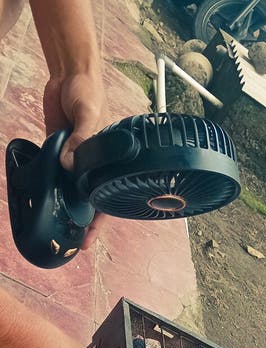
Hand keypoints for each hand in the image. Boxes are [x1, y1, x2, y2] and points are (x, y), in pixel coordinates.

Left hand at [43, 69, 106, 170]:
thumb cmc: (87, 90)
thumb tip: (69, 163)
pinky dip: (49, 158)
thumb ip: (80, 139)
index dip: (90, 175)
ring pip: (65, 165)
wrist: (68, 72)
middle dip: (73, 173)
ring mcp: (71, 145)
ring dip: (59, 166)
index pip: (97, 167)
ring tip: (59, 167)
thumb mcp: (87, 115)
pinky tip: (50, 159)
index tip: (82, 180)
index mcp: (103, 145)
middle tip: (68, 173)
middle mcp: (88, 147)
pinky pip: (52, 155)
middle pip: (81, 169)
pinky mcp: (55, 140)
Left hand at [43, 70, 107, 245]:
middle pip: (88, 200)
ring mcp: (74, 159)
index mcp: (108, 161)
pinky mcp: (57, 150)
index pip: (107, 197)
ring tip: (56, 227)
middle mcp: (92, 164)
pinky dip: (48, 185)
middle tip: (70, 241)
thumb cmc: (89, 91)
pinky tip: (42, 198)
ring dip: (63, 207)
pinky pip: (53, 172)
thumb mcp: (89, 114)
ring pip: (69, 190)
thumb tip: (69, 164)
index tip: (88, 239)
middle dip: (80, 222)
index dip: (99, 221)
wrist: (69, 72)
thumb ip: (82, 140)